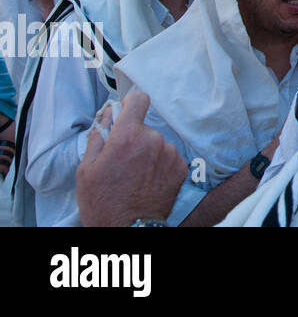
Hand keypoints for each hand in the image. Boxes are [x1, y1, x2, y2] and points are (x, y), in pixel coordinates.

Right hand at [77, 92, 186, 226]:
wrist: (127, 229)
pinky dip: (159, 165)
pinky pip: (168, 157)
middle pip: (145, 127)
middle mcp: (153, 140)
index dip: (131, 103)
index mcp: (127, 136)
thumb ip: (98, 134)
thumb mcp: (86, 168)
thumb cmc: (102, 202)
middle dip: (134, 138)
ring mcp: (170, 153)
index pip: (139, 99)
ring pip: (157, 143)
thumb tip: (109, 113)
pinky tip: (148, 181)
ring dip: (148, 153)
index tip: (127, 113)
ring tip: (135, 176)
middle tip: (122, 161)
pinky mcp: (181, 167)